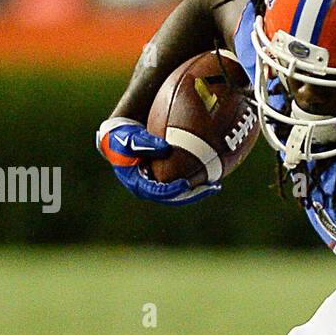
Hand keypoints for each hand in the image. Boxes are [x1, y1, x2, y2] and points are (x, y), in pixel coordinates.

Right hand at [96, 116, 219, 204]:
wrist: (119, 138)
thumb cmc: (123, 137)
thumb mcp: (130, 139)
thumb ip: (145, 144)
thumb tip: (166, 148)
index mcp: (139, 184)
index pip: (159, 192)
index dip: (173, 190)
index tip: (186, 184)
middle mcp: (150, 188)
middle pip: (175, 197)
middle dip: (194, 194)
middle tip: (212, 187)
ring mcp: (157, 185)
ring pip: (181, 192)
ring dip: (198, 190)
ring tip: (216, 185)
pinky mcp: (164, 178)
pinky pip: (182, 180)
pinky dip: (195, 177)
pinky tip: (212, 172)